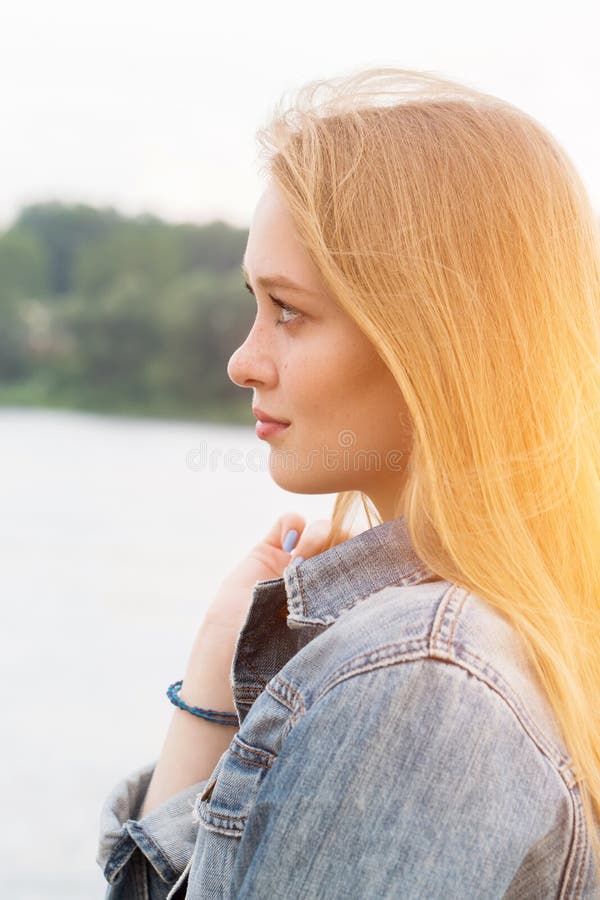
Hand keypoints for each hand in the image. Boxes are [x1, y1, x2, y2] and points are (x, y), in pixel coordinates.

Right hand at [182, 512, 353, 712]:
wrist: (231, 661)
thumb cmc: (282, 661)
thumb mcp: (326, 636)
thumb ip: (347, 610)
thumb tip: (384, 597)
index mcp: (340, 599)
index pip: (366, 565)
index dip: (371, 554)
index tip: (371, 559)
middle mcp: (319, 577)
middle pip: (347, 541)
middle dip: (347, 541)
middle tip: (340, 555)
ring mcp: (293, 561)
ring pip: (322, 527)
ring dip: (319, 535)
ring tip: (302, 559)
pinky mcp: (267, 551)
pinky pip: (288, 521)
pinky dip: (293, 523)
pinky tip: (289, 543)